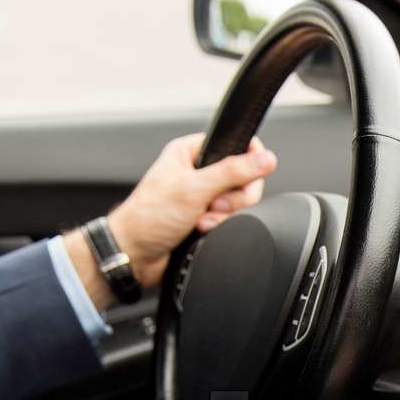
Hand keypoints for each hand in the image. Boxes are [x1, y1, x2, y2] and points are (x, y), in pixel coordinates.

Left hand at [111, 133, 277, 283]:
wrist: (134, 254)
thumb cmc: (148, 218)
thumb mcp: (194, 189)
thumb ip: (232, 172)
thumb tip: (265, 158)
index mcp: (190, 152)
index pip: (235, 145)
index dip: (248, 161)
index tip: (249, 176)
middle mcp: (197, 171)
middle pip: (242, 177)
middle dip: (233, 197)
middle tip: (213, 205)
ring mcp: (202, 195)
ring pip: (238, 201)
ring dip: (223, 215)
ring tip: (201, 220)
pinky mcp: (204, 216)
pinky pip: (229, 218)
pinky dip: (219, 225)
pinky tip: (201, 229)